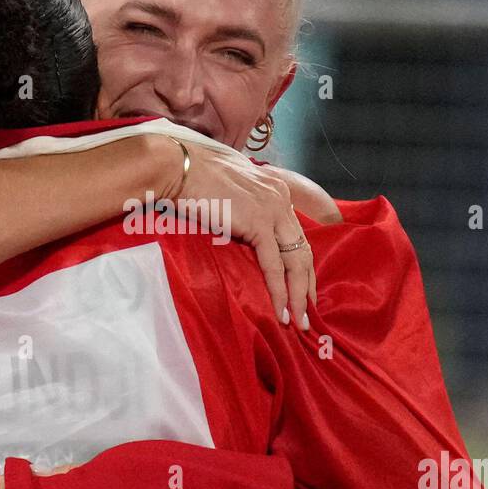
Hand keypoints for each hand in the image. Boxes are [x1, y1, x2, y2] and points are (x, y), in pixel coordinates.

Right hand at [168, 140, 316, 329]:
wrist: (179, 167)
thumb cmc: (193, 179)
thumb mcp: (229, 191)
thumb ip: (243, 207)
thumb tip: (241, 228)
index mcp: (275, 190)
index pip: (295, 233)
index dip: (301, 263)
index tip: (302, 287)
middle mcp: (281, 198)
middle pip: (303, 249)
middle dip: (307, 284)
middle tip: (308, 311)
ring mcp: (273, 210)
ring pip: (295, 260)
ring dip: (298, 294)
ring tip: (299, 320)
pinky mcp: (259, 223)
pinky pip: (274, 265)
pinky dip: (279, 290)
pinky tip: (281, 310)